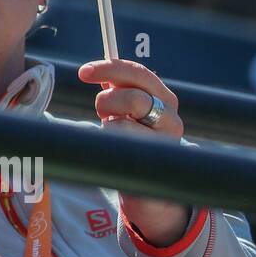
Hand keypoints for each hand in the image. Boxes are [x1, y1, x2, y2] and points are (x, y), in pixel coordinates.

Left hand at [78, 58, 190, 245]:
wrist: (149, 187)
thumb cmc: (135, 141)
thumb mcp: (128, 111)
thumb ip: (118, 90)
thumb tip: (96, 71)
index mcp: (165, 99)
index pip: (140, 73)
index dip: (110, 69)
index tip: (84, 72)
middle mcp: (171, 120)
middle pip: (133, 97)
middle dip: (107, 101)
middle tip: (102, 110)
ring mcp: (165, 144)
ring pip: (122, 124)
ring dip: (108, 126)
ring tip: (115, 134)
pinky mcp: (153, 165)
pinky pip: (118, 147)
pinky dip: (109, 144)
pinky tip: (118, 150)